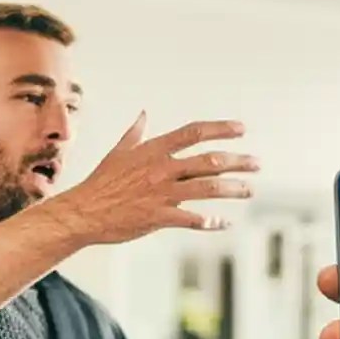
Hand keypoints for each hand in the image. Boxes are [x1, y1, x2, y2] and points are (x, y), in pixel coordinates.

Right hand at [59, 111, 258, 243]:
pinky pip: (192, 219)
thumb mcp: (118, 153)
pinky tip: (224, 223)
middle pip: (208, 161)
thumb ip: (135, 134)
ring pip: (207, 188)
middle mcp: (161, 169)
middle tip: (257, 164)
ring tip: (250, 189)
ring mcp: (161, 193)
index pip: (193, 133)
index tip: (241, 129)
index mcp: (153, 150)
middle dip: (237, 161)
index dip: (220, 129)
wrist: (83, 212)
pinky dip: (211, 222)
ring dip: (233, 188)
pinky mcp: (159, 217)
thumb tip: (143, 114)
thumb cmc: (100, 183)